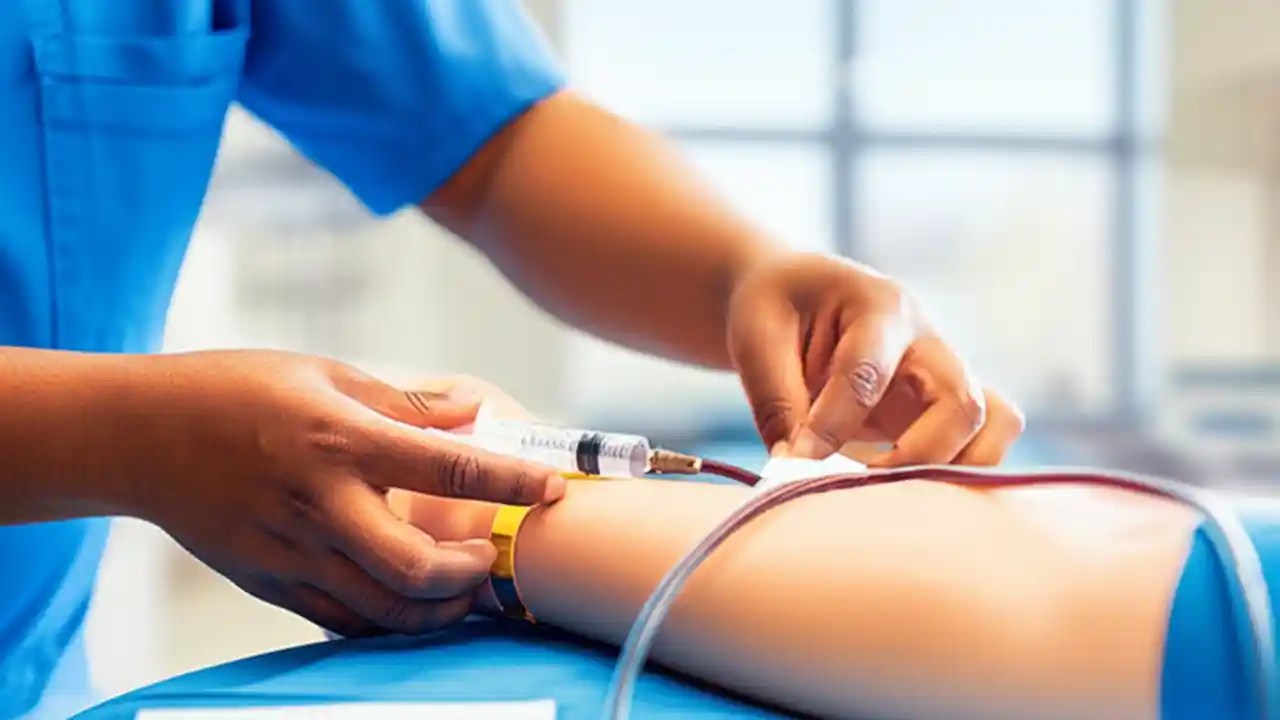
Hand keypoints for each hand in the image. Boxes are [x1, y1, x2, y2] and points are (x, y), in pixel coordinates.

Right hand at [122, 351, 562, 636]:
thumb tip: (474, 411)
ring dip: (440, 608)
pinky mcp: (270, 582)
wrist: (139, 436)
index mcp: (341, 439)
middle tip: (491, 557)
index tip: (553, 488)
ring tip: (463, 585)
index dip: (510, 483)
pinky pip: (343, 620)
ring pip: (385, 609)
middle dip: (472, 573)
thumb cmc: (234, 390)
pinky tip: (411, 601)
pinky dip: (389, 620)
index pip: (447, 469)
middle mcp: (321, 503)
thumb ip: (404, 401)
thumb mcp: (324, 372)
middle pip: (417, 567)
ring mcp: (293, 551)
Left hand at [727, 253, 1024, 465]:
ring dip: (953, 469)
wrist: (799, 291)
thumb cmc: (776, 305)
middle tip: (860, 483)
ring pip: (995, 426)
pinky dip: (954, 475)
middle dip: (918, 457)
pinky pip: (981, 444)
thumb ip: (776, 401)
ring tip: (890, 488)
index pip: (868, 374)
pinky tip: (898, 488)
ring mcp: (944, 375)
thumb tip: (793, 469)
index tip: (794, 463)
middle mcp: (927, 340)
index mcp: (878, 306)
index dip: (832, 426)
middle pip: (964, 404)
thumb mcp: (756, 336)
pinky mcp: (945, 409)